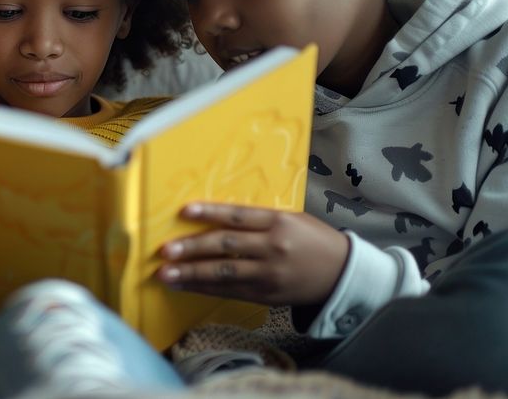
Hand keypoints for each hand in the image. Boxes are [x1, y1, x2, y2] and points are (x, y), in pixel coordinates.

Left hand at [157, 203, 349, 305]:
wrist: (342, 273)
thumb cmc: (312, 239)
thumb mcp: (290, 219)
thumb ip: (257, 219)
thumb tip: (214, 217)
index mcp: (279, 222)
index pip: (237, 216)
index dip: (210, 213)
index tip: (184, 211)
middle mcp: (273, 247)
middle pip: (225, 246)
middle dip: (191, 249)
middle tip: (165, 251)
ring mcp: (269, 274)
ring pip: (224, 273)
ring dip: (191, 274)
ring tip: (166, 274)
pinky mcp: (266, 295)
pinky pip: (230, 291)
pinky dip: (205, 289)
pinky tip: (186, 286)